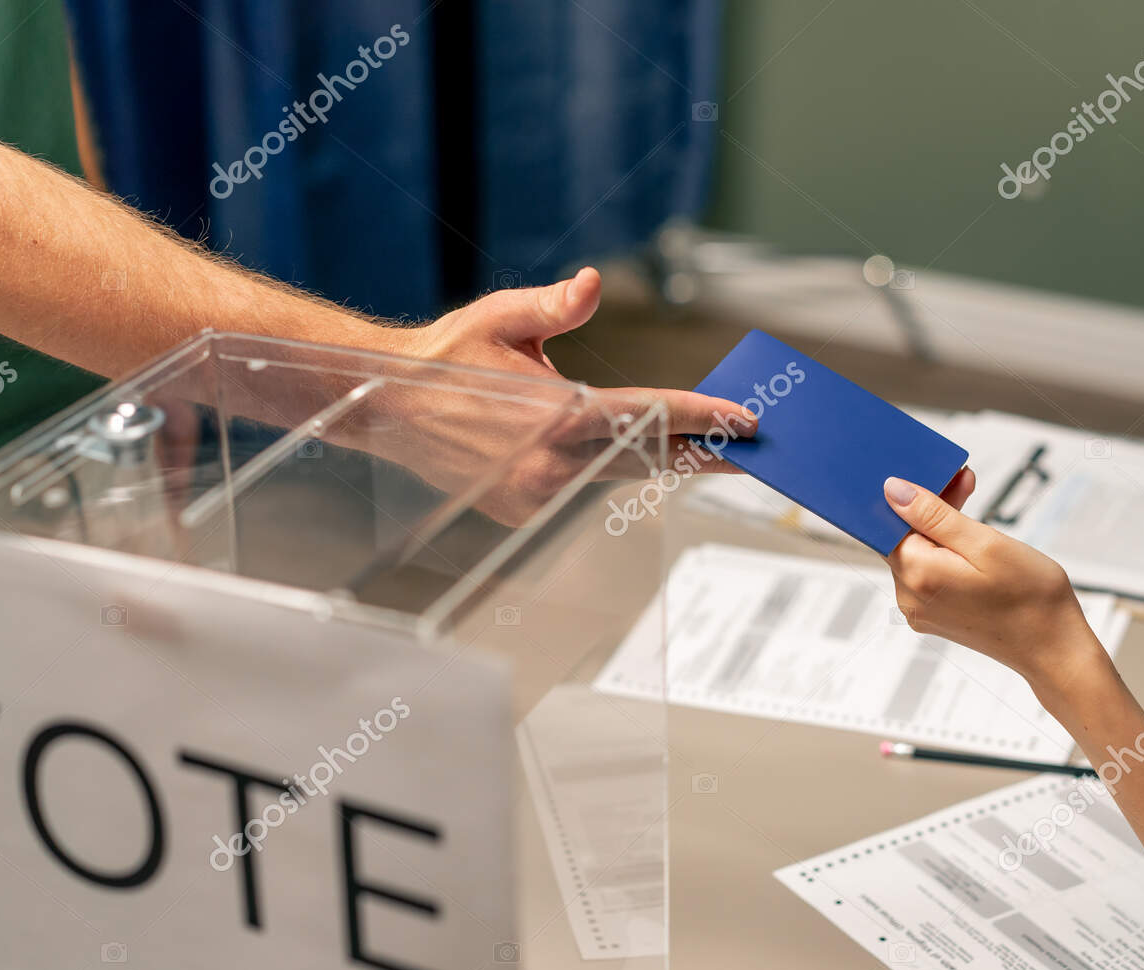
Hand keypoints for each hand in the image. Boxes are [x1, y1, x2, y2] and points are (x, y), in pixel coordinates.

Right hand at [380, 267, 754, 523]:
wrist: (391, 407)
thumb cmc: (448, 356)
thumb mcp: (501, 318)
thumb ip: (554, 306)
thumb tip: (592, 286)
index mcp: (557, 415)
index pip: (648, 417)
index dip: (703, 420)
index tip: (744, 422)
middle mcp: (552, 463)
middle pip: (649, 460)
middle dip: (703, 453)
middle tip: (752, 451)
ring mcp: (539, 494)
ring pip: (617, 476)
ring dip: (656, 460)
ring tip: (705, 449)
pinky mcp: (525, 510)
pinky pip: (580, 488)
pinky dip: (602, 469)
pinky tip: (618, 452)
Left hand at [880, 473, 1105, 684]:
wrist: (1053, 648)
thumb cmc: (1030, 596)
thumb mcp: (985, 543)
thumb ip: (934, 515)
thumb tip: (892, 490)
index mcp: (917, 574)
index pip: (890, 520)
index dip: (914, 494)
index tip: (939, 476)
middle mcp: (909, 596)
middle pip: (904, 536)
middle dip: (931, 508)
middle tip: (964, 482)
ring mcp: (920, 610)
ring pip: (919, 553)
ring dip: (942, 529)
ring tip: (975, 511)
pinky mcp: (933, 615)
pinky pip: (930, 573)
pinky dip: (947, 553)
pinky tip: (972, 543)